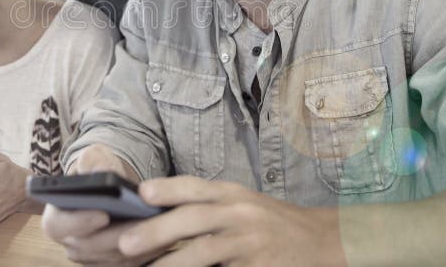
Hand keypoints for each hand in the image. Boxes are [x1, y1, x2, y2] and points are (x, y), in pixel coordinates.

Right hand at [42, 144, 161, 264]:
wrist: (110, 188)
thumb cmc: (98, 172)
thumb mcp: (94, 158)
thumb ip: (93, 161)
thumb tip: (100, 171)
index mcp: (56, 218)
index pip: (59, 226)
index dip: (80, 222)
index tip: (102, 214)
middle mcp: (71, 243)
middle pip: (92, 248)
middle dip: (119, 236)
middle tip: (141, 224)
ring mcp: (92, 258)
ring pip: (115, 259)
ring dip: (138, 246)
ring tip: (160, 228)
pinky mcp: (113, 264)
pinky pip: (131, 264)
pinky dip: (149, 252)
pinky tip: (166, 237)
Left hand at [118, 176, 345, 266]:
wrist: (320, 240)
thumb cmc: (270, 221)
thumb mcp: (242, 202)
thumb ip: (207, 204)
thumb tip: (157, 212)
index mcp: (233, 194)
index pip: (197, 187)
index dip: (169, 188)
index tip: (141, 192)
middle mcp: (241, 214)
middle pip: (195, 219)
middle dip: (157, 231)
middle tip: (125, 243)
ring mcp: (251, 244)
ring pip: (205, 253)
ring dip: (172, 263)